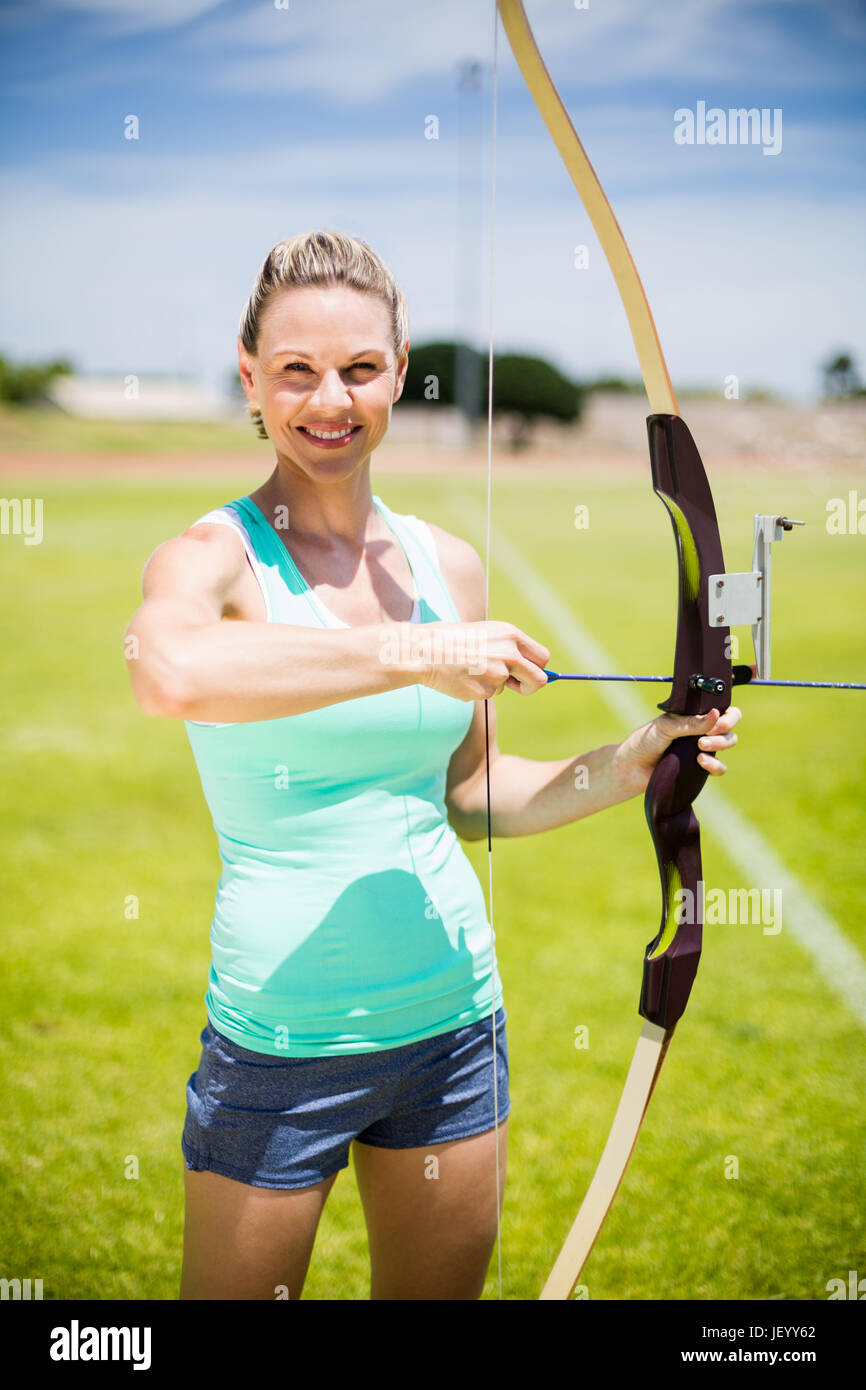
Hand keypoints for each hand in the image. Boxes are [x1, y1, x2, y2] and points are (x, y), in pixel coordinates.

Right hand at [408, 621, 550, 700]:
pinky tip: (463, 677)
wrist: (426, 650)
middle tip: (515, 686)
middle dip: (530, 686)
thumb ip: (508, 648)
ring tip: (471, 670)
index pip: (543, 657)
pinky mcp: (486, 691)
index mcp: (512, 636)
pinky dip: (478, 690)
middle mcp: (510, 654)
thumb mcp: (487, 634)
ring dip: (494, 685)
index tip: (528, 673)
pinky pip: (489, 695)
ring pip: (506, 688)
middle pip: (540, 679)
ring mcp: (499, 674)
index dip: (538, 668)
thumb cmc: (453, 639)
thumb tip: (527, 667)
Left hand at [617, 705, 741, 793]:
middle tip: (707, 734)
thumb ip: (691, 722)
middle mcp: (702, 729)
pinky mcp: (701, 769)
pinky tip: (700, 762)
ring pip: (729, 742)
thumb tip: (716, 714)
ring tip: (700, 747)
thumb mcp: (666, 726)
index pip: (722, 707)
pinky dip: (715, 765)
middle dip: (725, 728)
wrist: (632, 768)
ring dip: (720, 744)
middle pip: (730, 724)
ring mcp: (703, 749)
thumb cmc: (645, 741)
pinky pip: (720, 768)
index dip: (726, 713)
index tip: (716, 719)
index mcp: (694, 714)